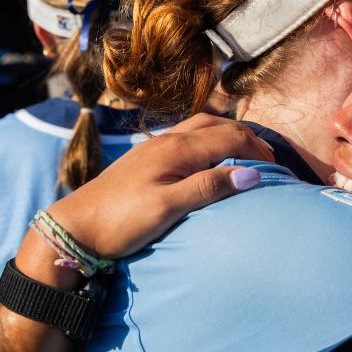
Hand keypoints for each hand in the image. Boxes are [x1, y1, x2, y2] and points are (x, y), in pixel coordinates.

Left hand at [43, 114, 273, 259]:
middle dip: (247, 137)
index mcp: (177, 149)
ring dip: (228, 133)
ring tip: (245, 152)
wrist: (74, 227)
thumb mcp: (168, 208)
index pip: (230, 137)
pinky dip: (210, 139)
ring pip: (201, 126)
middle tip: (268, 158)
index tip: (277, 168)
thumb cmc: (121, 221)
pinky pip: (188, 136)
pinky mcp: (146, 157)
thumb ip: (209, 188)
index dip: (257, 150)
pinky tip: (210, 156)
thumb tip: (251, 174)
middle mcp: (168, 140)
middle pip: (217, 124)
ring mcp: (154, 147)